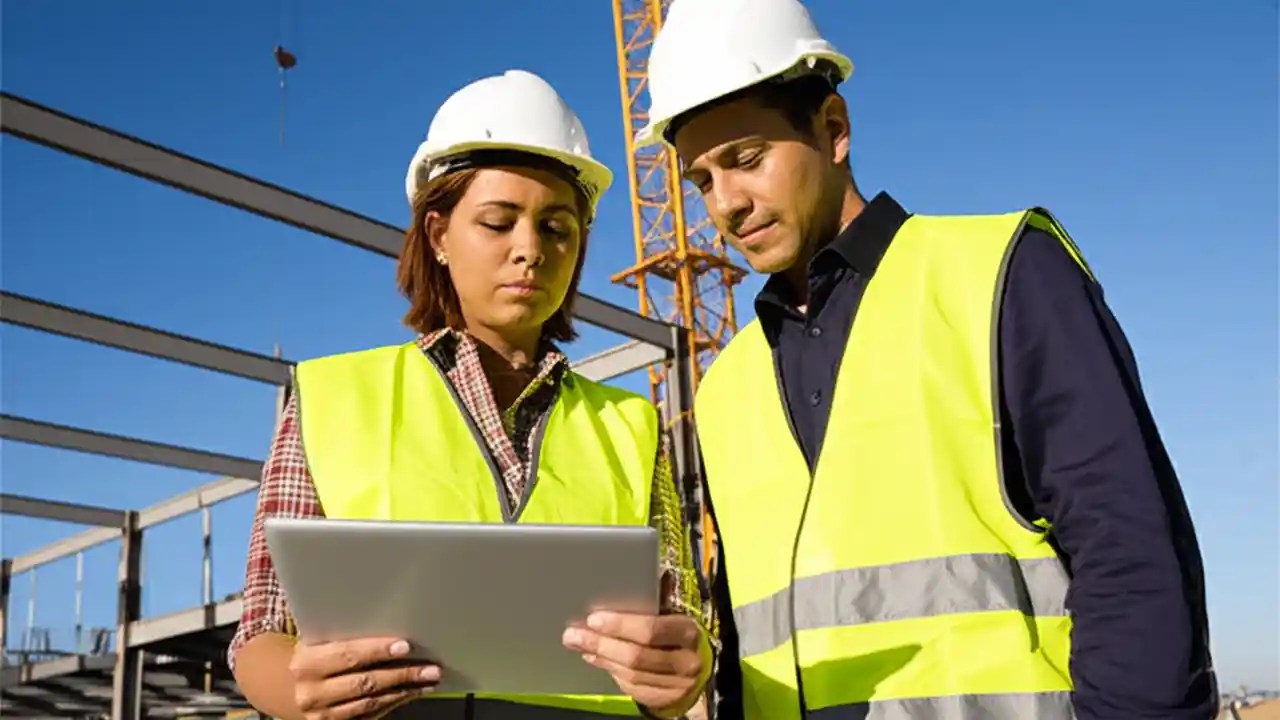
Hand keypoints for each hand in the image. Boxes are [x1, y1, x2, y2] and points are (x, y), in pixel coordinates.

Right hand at [289, 636, 440, 718]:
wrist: (292, 688)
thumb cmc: (315, 656)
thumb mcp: (318, 642)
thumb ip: (343, 635)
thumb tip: (391, 621)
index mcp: (306, 663)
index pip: (347, 655)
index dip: (377, 651)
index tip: (405, 646)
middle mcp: (311, 693)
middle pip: (364, 682)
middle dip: (401, 674)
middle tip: (430, 668)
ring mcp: (322, 715)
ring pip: (370, 703)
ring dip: (404, 692)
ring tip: (428, 680)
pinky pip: (370, 716)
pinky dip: (394, 703)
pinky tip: (411, 692)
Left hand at [562, 612, 710, 717]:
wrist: (703, 666)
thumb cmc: (680, 632)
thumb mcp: (674, 614)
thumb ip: (651, 605)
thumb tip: (609, 591)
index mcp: (688, 633)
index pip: (652, 631)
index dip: (620, 626)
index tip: (594, 618)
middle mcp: (686, 662)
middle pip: (637, 656)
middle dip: (601, 644)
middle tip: (573, 634)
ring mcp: (677, 685)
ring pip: (631, 675)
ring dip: (601, 658)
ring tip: (579, 644)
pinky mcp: (665, 700)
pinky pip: (633, 688)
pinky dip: (611, 672)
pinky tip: (595, 659)